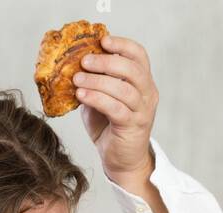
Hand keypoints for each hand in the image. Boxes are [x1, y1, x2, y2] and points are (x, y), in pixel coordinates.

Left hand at [75, 34, 158, 181]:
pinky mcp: (133, 127)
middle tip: (84, 61)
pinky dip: (97, 99)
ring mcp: (143, 111)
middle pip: (132, 69)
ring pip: (123, 89)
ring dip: (97, 81)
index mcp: (143, 82)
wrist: (122, 161)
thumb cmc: (110, 128)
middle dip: (106, 61)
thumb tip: (75, 65)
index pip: (139, 55)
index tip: (102, 41)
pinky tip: (81, 96)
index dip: (122, 44)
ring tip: (77, 80)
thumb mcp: (101, 99)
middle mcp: (148, 94)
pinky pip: (116, 108)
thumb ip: (95, 83)